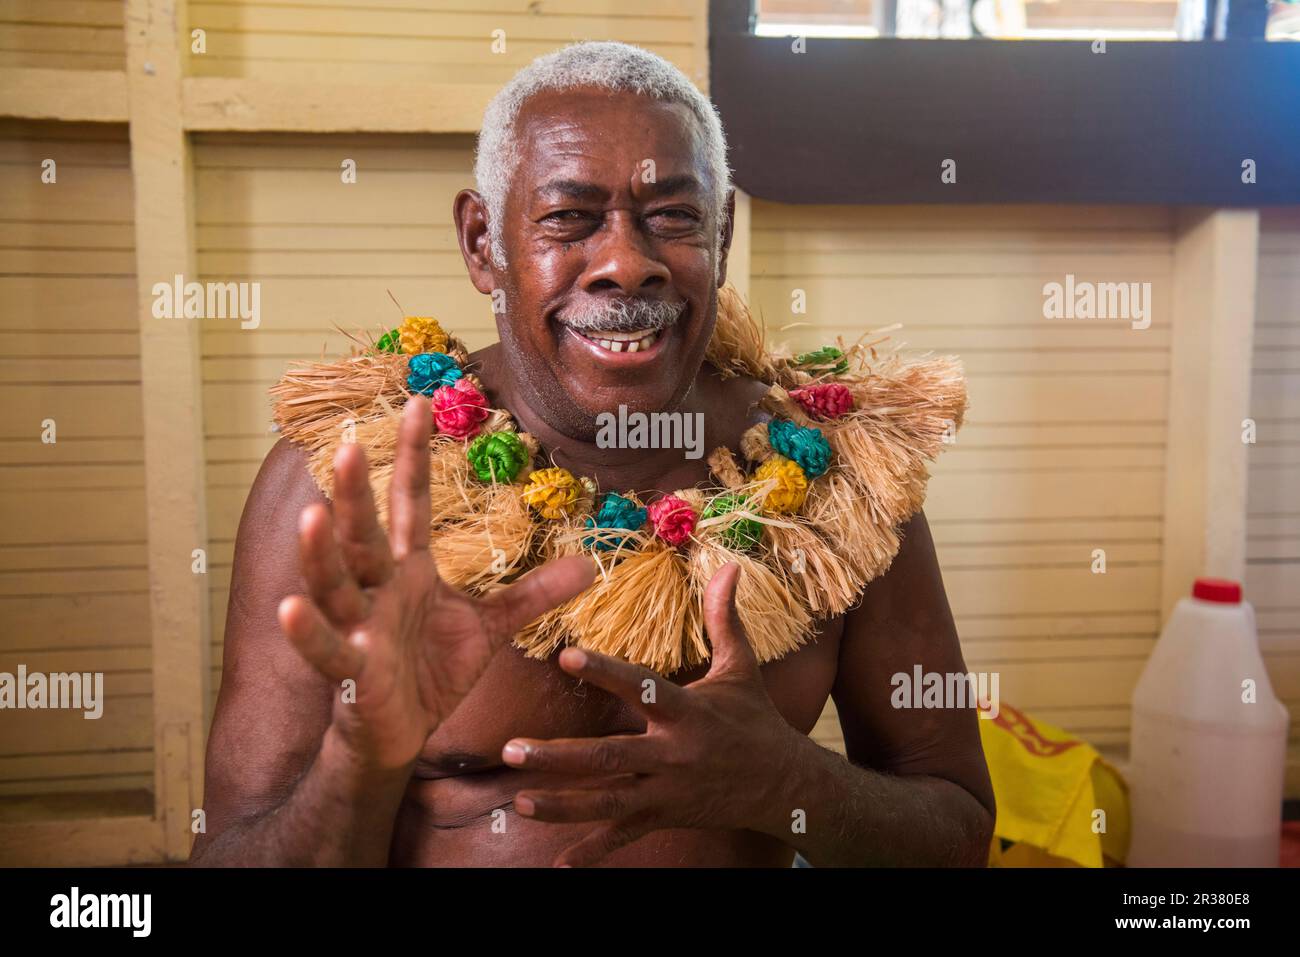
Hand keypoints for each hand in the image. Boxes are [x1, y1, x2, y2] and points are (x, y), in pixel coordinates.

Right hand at [278, 397, 594, 770]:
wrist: (400, 733)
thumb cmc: (433, 670)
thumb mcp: (489, 626)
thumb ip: (532, 594)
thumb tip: (590, 565)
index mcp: (409, 569)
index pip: (411, 503)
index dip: (413, 456)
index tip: (418, 403)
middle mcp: (378, 589)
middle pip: (364, 535)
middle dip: (354, 494)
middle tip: (344, 444)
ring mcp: (360, 627)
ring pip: (335, 584)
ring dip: (321, 554)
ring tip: (311, 516)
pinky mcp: (351, 669)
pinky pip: (326, 648)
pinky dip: (308, 630)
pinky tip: (290, 606)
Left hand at [502, 562, 802, 865]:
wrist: (786, 785)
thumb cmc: (756, 720)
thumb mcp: (741, 668)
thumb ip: (723, 618)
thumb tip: (729, 566)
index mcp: (688, 711)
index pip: (642, 688)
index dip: (605, 671)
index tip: (565, 655)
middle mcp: (673, 753)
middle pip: (609, 756)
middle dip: (559, 755)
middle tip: (511, 748)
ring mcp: (666, 791)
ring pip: (607, 802)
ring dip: (561, 804)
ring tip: (517, 801)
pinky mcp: (665, 816)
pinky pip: (623, 838)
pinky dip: (591, 852)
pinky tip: (558, 864)